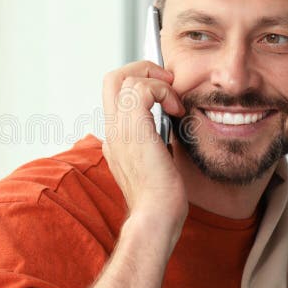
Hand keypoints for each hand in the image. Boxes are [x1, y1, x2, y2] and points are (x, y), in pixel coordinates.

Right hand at [101, 61, 188, 244]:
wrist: (156, 218)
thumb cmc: (161, 201)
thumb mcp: (156, 166)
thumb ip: (155, 147)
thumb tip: (167, 135)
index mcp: (116, 139)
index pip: (117, 96)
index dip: (142, 85)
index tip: (167, 97)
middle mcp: (112, 131)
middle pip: (112, 79)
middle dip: (142, 69)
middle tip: (167, 84)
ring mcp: (119, 129)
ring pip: (123, 77)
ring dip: (155, 79)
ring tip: (174, 99)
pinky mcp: (133, 129)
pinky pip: (141, 88)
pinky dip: (162, 90)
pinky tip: (176, 109)